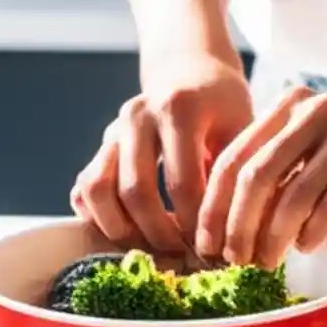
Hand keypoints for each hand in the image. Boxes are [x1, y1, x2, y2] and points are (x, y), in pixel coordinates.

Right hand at [71, 55, 253, 252]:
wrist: (188, 70)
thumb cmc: (222, 105)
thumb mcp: (243, 127)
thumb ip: (236, 172)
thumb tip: (235, 234)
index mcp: (178, 108)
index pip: (182, 183)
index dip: (195, 225)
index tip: (211, 248)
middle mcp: (137, 115)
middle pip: (135, 190)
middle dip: (158, 234)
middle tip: (181, 255)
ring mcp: (112, 130)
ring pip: (97, 190)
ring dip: (120, 230)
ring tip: (150, 248)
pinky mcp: (99, 146)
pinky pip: (83, 190)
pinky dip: (97, 217)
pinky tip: (128, 232)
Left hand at [197, 86, 326, 267]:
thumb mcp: (315, 160)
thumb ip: (277, 181)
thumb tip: (225, 233)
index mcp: (290, 107)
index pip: (234, 158)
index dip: (214, 206)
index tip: (206, 245)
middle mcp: (315, 110)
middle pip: (256, 175)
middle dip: (238, 225)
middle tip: (235, 261)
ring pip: (295, 192)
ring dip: (275, 237)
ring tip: (268, 263)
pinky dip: (316, 231)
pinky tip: (308, 248)